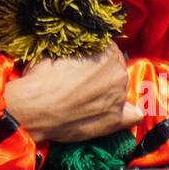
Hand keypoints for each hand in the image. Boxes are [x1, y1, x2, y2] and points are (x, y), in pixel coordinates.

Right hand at [2, 45, 144, 144]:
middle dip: (102, 73)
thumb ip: (77, 49)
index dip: (95, 56)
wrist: (33, 109)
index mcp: (106, 53)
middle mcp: (118, 73)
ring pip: (121, 89)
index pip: (109, 49)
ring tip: (88, 97)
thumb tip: (80, 49)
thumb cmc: (41, 77)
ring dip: (109, 91)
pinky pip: (134, 114)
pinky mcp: (115, 121)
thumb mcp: (58, 52)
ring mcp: (118, 98)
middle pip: (116, 69)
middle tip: (82, 80)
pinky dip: (128, 112)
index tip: (84, 62)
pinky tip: (117, 111)